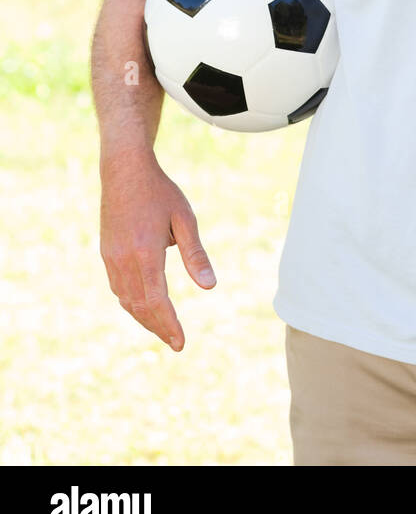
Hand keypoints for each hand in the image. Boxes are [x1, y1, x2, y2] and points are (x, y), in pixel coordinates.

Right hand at [100, 148, 215, 350]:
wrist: (124, 171)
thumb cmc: (160, 192)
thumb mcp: (184, 219)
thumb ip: (195, 254)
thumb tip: (210, 287)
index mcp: (145, 252)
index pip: (156, 300)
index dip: (168, 324)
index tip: (180, 342)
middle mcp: (124, 259)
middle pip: (140, 306)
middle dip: (158, 327)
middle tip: (175, 342)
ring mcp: (112, 257)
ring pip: (126, 300)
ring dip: (144, 318)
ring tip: (163, 329)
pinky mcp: (107, 253)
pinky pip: (118, 287)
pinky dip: (131, 303)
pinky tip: (143, 307)